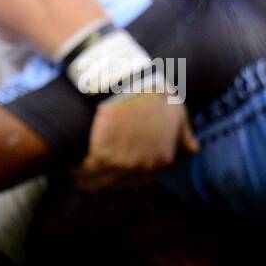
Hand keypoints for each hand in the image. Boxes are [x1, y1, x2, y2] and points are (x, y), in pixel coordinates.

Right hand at [75, 92, 198, 190]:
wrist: (131, 81)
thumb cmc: (154, 92)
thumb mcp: (177, 112)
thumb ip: (183, 134)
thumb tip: (193, 149)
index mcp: (163, 160)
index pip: (140, 179)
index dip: (123, 175)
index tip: (110, 169)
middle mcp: (146, 167)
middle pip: (118, 184)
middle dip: (104, 180)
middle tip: (90, 174)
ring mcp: (125, 164)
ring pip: (100, 182)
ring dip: (87, 180)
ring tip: (77, 174)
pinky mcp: (103, 157)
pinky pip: (87, 171)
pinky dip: (79, 170)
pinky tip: (72, 167)